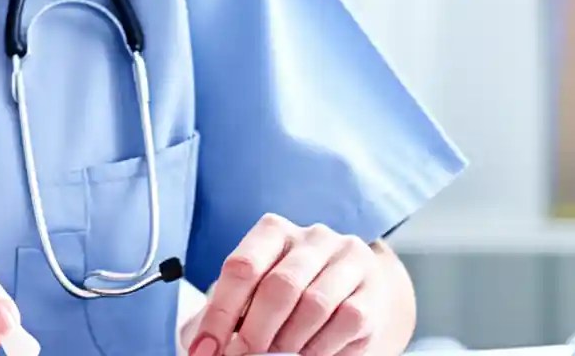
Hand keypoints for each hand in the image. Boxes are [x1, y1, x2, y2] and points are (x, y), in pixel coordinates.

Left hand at [186, 214, 385, 355]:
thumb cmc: (284, 294)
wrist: (346, 291)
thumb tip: (202, 347)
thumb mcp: (250, 294)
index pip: (242, 267)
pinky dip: (320, 347)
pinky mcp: (372, 290)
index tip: (205, 349)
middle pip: (280, 286)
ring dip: (289, 343)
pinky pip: (346, 321)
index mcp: (273, 231)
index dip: (220, 314)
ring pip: (315, 305)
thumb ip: (226, 314)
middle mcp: (313, 238)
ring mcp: (347, 261)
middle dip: (255, 333)